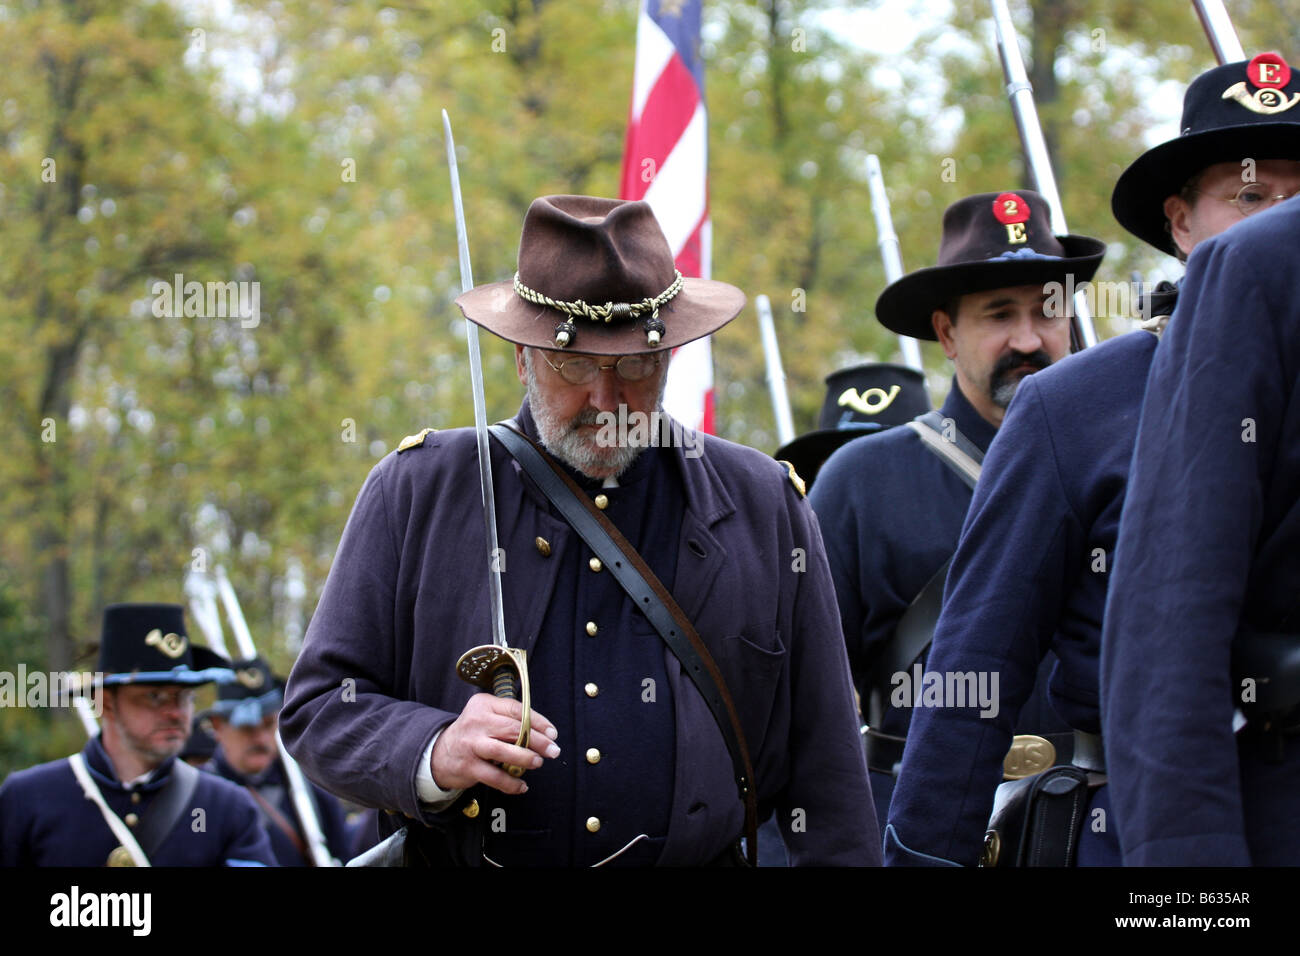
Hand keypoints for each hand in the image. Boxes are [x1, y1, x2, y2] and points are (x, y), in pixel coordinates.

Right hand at [431, 693, 559, 794]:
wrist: (439, 753)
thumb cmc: (474, 734)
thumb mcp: (487, 717)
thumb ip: (509, 720)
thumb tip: (544, 734)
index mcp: (484, 704)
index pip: (516, 709)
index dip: (538, 721)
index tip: (553, 733)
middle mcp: (476, 721)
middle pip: (512, 729)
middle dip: (537, 740)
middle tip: (553, 750)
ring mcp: (471, 744)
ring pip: (503, 750)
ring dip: (525, 758)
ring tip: (538, 762)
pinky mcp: (468, 766)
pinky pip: (494, 776)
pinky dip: (510, 783)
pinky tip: (521, 786)